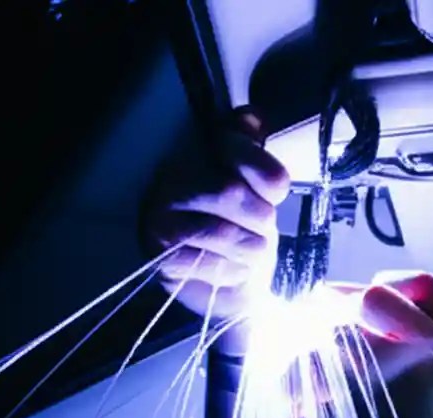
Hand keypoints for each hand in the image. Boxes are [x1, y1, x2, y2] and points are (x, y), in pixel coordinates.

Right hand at [138, 108, 289, 351]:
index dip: (266, 173)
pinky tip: (232, 269)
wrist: (230, 284)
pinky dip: (232, 272)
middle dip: (259, 218)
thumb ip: (257, 152)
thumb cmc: (245, 229)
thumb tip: (252, 117)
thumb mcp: (258, 187)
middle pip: (230, 191)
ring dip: (249, 248)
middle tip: (262, 230)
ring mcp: (158, 219)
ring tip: (250, 251)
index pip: (236, 147)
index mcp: (195, 151)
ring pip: (223, 231)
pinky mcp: (160, 259)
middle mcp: (169, 179)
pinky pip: (212, 265)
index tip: (274, 194)